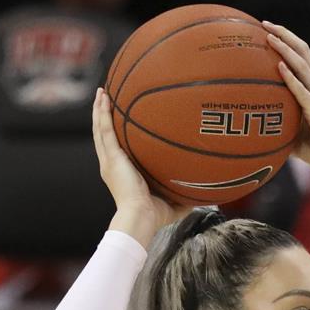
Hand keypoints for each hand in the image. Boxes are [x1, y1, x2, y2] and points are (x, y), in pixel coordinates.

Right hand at [92, 89, 189, 243]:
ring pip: (100, 129)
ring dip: (99, 109)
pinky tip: (105, 98)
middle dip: (103, 116)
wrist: (141, 217)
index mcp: (120, 173)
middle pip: (103, 135)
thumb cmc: (155, 216)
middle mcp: (111, 165)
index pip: (115, 149)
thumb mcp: (173, 203)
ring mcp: (109, 160)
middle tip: (105, 98)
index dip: (114, 134)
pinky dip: (103, 113)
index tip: (118, 120)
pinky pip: (105, 130)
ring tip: (101, 92)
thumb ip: (186, 196)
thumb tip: (209, 196)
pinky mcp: (112, 158)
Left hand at [262, 21, 309, 181]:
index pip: (302, 58)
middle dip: (284, 35)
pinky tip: (278, 66)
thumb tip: (261, 137)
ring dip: (284, 49)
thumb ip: (283, 130)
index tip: (270, 32)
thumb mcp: (298, 138)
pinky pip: (301, 90)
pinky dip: (290, 77)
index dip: (288, 42)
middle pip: (302, 52)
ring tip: (268, 36)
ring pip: (301, 65)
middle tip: (264, 24)